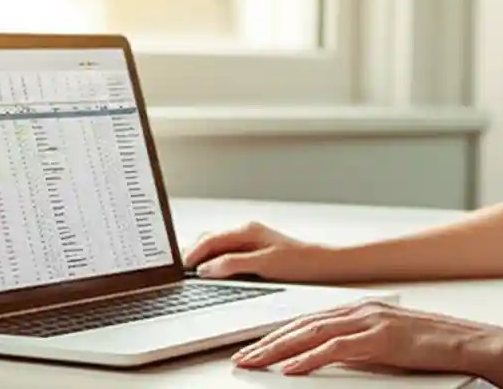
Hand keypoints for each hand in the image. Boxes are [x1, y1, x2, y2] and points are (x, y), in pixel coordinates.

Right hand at [183, 221, 331, 281]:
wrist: (322, 264)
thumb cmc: (298, 263)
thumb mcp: (264, 265)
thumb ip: (233, 264)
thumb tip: (205, 268)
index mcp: (246, 230)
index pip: (210, 239)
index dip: (192, 253)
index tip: (181, 267)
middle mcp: (246, 231)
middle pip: (209, 239)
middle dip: (192, 252)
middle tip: (180, 270)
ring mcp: (249, 240)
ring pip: (216, 245)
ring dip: (202, 256)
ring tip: (190, 271)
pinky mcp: (253, 249)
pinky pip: (225, 251)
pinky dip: (213, 259)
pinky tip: (211, 270)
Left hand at [230, 300, 502, 376]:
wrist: (468, 342)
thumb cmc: (431, 348)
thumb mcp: (384, 346)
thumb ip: (355, 348)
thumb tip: (323, 361)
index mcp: (359, 309)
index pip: (307, 321)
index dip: (276, 335)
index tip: (253, 349)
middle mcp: (360, 309)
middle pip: (301, 325)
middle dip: (267, 343)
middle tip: (241, 358)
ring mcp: (369, 321)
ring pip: (311, 334)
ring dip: (277, 351)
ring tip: (254, 364)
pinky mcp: (380, 338)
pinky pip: (336, 349)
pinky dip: (309, 359)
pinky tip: (291, 369)